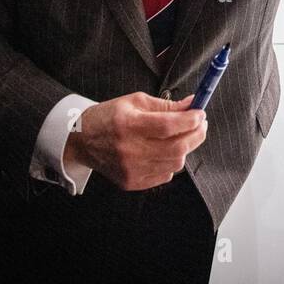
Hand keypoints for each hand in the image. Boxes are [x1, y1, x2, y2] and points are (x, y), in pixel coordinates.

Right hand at [64, 92, 206, 190]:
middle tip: (201, 124)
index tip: (200, 113)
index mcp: (129, 125)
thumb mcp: (135, 102)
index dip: (190, 120)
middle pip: (177, 147)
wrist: (83, 141)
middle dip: (197, 134)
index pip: (168, 126)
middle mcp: (130, 150)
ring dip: (185, 148)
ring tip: (182, 136)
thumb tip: (192, 105)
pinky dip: (171, 162)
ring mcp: (131, 169)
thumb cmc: (109, 117)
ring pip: (175, 163)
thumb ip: (166, 105)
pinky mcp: (132, 182)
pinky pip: (165, 175)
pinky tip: (165, 150)